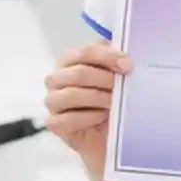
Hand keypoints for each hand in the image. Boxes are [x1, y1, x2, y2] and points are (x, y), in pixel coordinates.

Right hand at [44, 42, 132, 158]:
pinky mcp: (54, 123)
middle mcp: (56, 79)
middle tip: (122, 87)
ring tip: (114, 103)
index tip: (128, 65)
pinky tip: (102, 117)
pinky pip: (67, 119)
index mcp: (69, 60)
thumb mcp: (115, 75)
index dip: (108, 57)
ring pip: (72, 95)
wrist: (107, 131)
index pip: (86, 52)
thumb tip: (126, 49)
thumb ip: (116, 60)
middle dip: (105, 80)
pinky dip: (88, 117)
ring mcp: (53, 101)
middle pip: (79, 73)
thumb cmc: (109, 99)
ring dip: (98, 98)